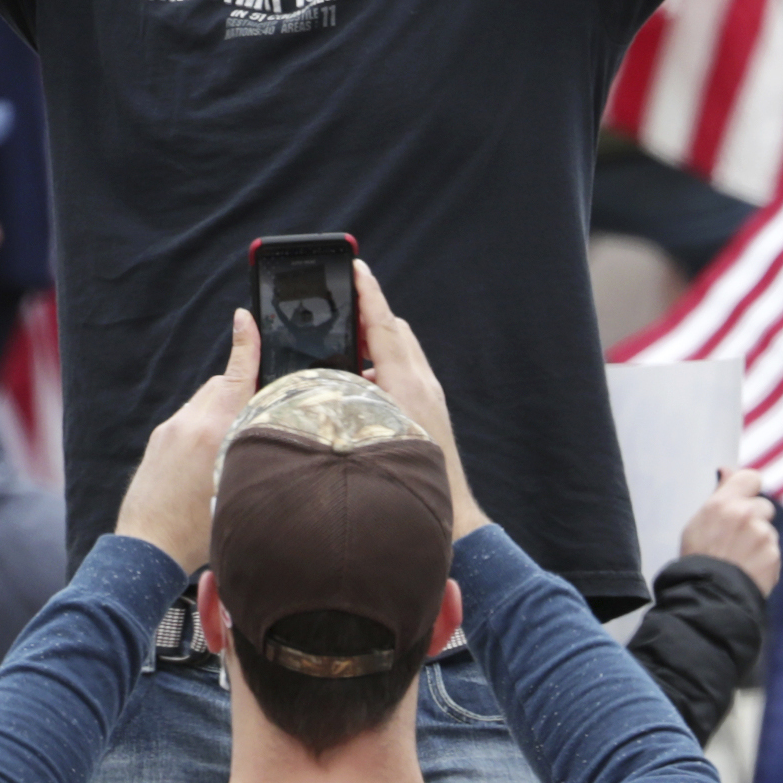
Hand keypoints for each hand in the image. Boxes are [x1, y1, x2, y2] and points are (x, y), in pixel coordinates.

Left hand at [112, 307, 258, 573]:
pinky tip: (208, 461)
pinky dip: (203, 428)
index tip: (244, 318)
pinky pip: (187, 421)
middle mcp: (189, 423)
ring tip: (234, 446)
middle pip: (222, 386)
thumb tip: (269, 438)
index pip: (236, 377)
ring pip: (204, 403)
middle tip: (261, 408)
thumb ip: (254, 455)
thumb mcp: (240, 491)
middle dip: (242, 388)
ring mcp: (169, 430)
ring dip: (221, 411)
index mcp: (214, 432)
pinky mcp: (158, 440)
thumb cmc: (198, 531)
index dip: (245, 345)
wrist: (146, 546)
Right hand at [353, 262, 485, 538]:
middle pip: (395, 332)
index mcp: (407, 382)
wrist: (451, 515)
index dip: (368, 295)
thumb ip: (349, 401)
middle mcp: (422, 383)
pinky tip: (363, 390)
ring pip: (402, 353)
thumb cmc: (407, 480)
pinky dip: (384, 368)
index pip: (383, 326)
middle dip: (370, 316)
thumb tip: (331, 379)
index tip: (357, 267)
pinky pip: (406, 373)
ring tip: (345, 351)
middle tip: (340, 310)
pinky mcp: (431, 411)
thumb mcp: (368, 434)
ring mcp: (430, 397)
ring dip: (376, 344)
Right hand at [678, 469, 779, 595]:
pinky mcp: (774, 556)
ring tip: (741, 558)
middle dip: (756, 519)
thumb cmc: (698, 557)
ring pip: (769, 532)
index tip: (745, 498)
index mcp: (724, 503)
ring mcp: (763, 536)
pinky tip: (749, 568)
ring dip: (760, 541)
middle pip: (764, 507)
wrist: (709, 594)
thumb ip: (719, 495)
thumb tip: (727, 471)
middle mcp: (747, 515)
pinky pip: (773, 552)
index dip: (749, 488)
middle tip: (739, 537)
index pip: (751, 478)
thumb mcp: (699, 521)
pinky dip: (765, 559)